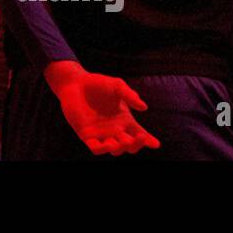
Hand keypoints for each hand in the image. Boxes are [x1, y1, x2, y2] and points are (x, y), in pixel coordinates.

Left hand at [45, 61, 159, 155]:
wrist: (76, 82)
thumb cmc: (98, 83)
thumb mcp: (117, 86)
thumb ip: (130, 95)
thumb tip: (144, 107)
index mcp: (125, 120)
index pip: (139, 134)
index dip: (148, 140)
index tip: (156, 144)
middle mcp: (115, 130)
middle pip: (130, 145)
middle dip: (137, 144)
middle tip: (139, 137)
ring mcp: (101, 134)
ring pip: (115, 149)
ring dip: (121, 148)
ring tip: (125, 141)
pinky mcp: (86, 135)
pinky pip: (96, 148)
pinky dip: (102, 149)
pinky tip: (109, 144)